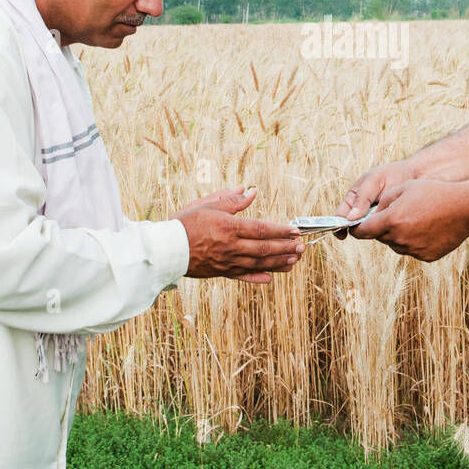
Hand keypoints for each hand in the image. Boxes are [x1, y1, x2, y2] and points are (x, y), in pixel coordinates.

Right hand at [174, 187, 303, 283]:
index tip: (295, 230)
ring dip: (278, 262)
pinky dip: (257, 278)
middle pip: (264, 248)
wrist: (165, 249)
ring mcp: (226, 262)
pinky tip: (271, 278)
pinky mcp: (220, 272)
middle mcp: (230, 247)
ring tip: (295, 260)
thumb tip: (251, 191)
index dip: (280, 230)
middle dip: (286, 247)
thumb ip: (231, 200)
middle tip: (303, 247)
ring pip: (258, 264)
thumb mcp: (207, 205)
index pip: (261, 229)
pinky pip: (243, 276)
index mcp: (228, 227)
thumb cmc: (184, 223)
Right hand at [333, 160, 418, 240]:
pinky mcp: (386, 224)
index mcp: (353, 198)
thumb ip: (362, 198)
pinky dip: (384, 230)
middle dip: (358, 229)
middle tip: (369, 226)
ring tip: (385, 219)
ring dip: (373, 229)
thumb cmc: (392, 174)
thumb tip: (350, 218)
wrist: (416, 176)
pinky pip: (381, 232)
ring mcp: (373, 218)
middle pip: (352, 227)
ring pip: (367, 231)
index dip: (338, 226)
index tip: (341, 234)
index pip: (340, 216)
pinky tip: (394, 223)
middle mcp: (361, 211)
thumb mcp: (374, 181)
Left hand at [347, 178, 468, 261]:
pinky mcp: (426, 257)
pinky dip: (414, 241)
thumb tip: (371, 214)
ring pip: (396, 245)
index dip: (357, 229)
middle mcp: (400, 239)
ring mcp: (414, 250)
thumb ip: (382, 202)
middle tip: (397, 214)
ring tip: (415, 218)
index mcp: (392, 221)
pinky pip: (412, 250)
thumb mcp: (403, 188)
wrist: (465, 208)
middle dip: (382, 227)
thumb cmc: (434, 193)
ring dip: (398, 235)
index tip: (355, 227)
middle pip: (380, 237)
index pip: (363, 231)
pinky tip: (427, 228)